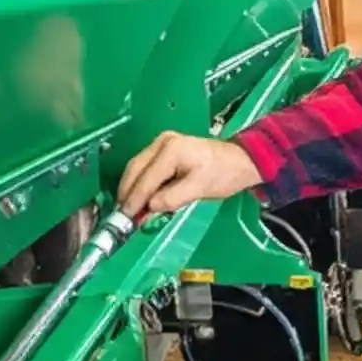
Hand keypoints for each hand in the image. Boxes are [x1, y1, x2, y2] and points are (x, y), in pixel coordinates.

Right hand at [116, 132, 262, 216]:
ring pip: (137, 166)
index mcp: (172, 150)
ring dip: (131, 188)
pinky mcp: (164, 147)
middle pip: (135, 169)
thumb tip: (148, 208)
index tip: (126, 218)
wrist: (240, 160)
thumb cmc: (223, 174)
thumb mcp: (200, 189)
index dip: (135, 200)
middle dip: (127, 193)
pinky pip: (145, 165)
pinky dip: (139, 181)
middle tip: (122, 216)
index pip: (147, 178)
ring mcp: (162, 142)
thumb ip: (172, 199)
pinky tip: (138, 197)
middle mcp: (163, 142)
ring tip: (127, 209)